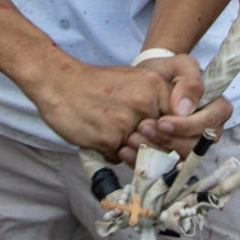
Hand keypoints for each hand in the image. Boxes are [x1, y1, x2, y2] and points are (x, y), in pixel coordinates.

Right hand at [25, 56, 173, 156]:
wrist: (59, 82)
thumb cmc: (96, 84)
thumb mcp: (135, 83)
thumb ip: (157, 105)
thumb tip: (172, 134)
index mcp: (155, 87)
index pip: (180, 123)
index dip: (173, 137)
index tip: (163, 139)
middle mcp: (145, 103)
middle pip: (162, 142)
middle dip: (149, 146)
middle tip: (131, 136)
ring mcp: (127, 122)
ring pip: (140, 152)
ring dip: (128, 150)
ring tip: (111, 129)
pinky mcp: (109, 138)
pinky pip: (119, 158)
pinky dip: (110, 152)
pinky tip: (99, 133)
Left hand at [124, 53, 233, 162]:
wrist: (146, 81)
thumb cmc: (166, 72)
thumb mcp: (179, 65)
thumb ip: (189, 81)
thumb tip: (186, 109)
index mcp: (217, 109)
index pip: (210, 124)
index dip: (188, 126)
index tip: (163, 121)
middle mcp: (207, 132)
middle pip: (194, 146)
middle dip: (167, 139)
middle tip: (143, 127)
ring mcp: (189, 146)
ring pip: (177, 159)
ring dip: (154, 150)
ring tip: (132, 137)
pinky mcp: (172, 157)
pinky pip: (161, 166)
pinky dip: (142, 161)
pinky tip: (126, 150)